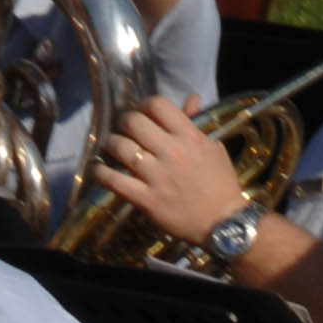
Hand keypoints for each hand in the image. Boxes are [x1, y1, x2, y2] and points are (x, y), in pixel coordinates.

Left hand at [93, 94, 246, 245]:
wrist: (224, 223)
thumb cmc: (221, 184)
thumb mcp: (214, 148)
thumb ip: (197, 123)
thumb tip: (191, 99)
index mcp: (189, 136)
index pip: (158, 105)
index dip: (144, 105)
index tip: (142, 113)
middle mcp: (171, 152)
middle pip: (134, 122)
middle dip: (124, 122)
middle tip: (123, 129)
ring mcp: (157, 176)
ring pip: (121, 148)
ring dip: (110, 143)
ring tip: (110, 147)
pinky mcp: (147, 200)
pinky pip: (115, 182)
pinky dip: (102, 173)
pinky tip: (98, 169)